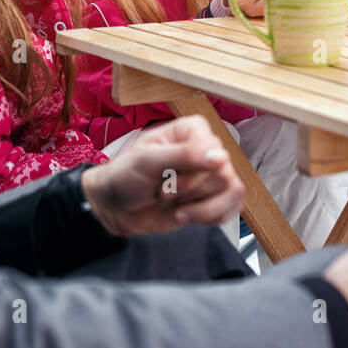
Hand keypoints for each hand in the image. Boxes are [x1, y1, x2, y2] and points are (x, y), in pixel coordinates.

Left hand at [80, 116, 243, 236]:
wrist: (115, 207)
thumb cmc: (126, 175)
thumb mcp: (148, 161)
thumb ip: (185, 156)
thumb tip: (222, 157)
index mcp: (193, 130)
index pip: (214, 151)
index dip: (192, 171)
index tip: (165, 177)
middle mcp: (206, 150)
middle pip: (223, 175)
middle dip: (188, 191)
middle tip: (163, 192)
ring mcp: (211, 176)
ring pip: (232, 192)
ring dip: (198, 206)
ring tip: (172, 205)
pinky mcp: (213, 199)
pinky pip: (232, 209)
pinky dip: (208, 217)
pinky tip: (184, 215)